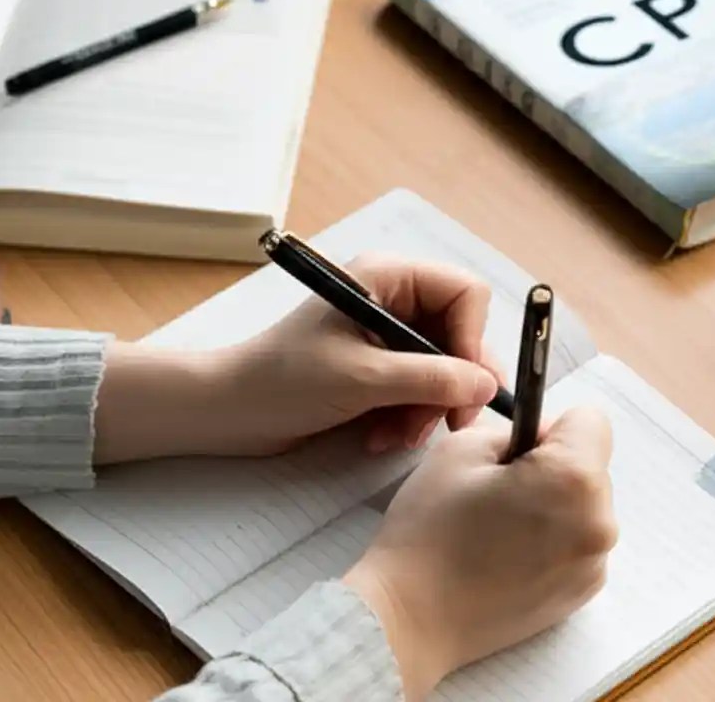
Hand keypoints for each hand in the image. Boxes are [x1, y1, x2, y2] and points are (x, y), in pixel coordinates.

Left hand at [94, 254, 504, 462]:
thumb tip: (487, 386)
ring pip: (443, 369)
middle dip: (452, 384)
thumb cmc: (282, 381)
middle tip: (447, 424)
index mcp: (388, 277)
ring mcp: (386, 335)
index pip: (465, 293)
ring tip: (396, 435)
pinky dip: (407, 417)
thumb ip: (431, 379)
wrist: (228, 412)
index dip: (473, 339)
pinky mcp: (378, 368)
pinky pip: (419, 390)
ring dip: (426, 409)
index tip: (465, 385)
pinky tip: (378, 436)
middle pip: (460, 335)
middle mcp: (393, 299)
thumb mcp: (363, 379)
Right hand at [344, 407, 616, 700]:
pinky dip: (552, 542)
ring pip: (584, 508)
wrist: (412, 619)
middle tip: (496, 494)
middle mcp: (599, 523)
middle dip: (551, 469)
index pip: (590, 421)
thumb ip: (515, 430)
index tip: (514, 454)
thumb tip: (541, 442)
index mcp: (574, 480)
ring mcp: (593, 565)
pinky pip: (577, 544)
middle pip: (589, 467)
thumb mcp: (462, 449)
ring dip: (553, 507)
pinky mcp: (581, 595)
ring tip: (498, 531)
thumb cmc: (429, 530)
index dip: (548, 428)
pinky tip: (507, 558)